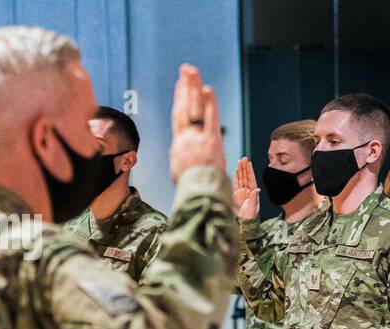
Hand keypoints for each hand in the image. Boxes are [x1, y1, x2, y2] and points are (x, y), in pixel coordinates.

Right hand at [169, 65, 225, 182]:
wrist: (198, 196)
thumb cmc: (193, 191)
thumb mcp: (183, 175)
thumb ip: (184, 162)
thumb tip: (182, 158)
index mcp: (179, 147)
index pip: (179, 119)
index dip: (180, 101)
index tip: (181, 87)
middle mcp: (185, 139)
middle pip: (183, 108)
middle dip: (184, 88)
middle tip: (185, 71)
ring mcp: (197, 139)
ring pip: (193, 109)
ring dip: (192, 88)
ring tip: (191, 71)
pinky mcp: (210, 142)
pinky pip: (210, 118)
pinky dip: (209, 104)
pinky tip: (207, 89)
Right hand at [233, 157, 259, 219]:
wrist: (243, 223)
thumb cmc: (249, 217)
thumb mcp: (252, 208)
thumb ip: (254, 198)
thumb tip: (257, 189)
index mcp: (253, 193)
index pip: (251, 179)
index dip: (250, 171)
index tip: (249, 163)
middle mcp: (248, 191)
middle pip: (246, 176)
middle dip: (245, 167)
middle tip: (244, 158)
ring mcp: (242, 192)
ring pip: (241, 178)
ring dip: (241, 170)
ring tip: (240, 161)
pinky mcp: (236, 194)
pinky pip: (236, 183)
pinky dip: (236, 176)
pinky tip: (237, 170)